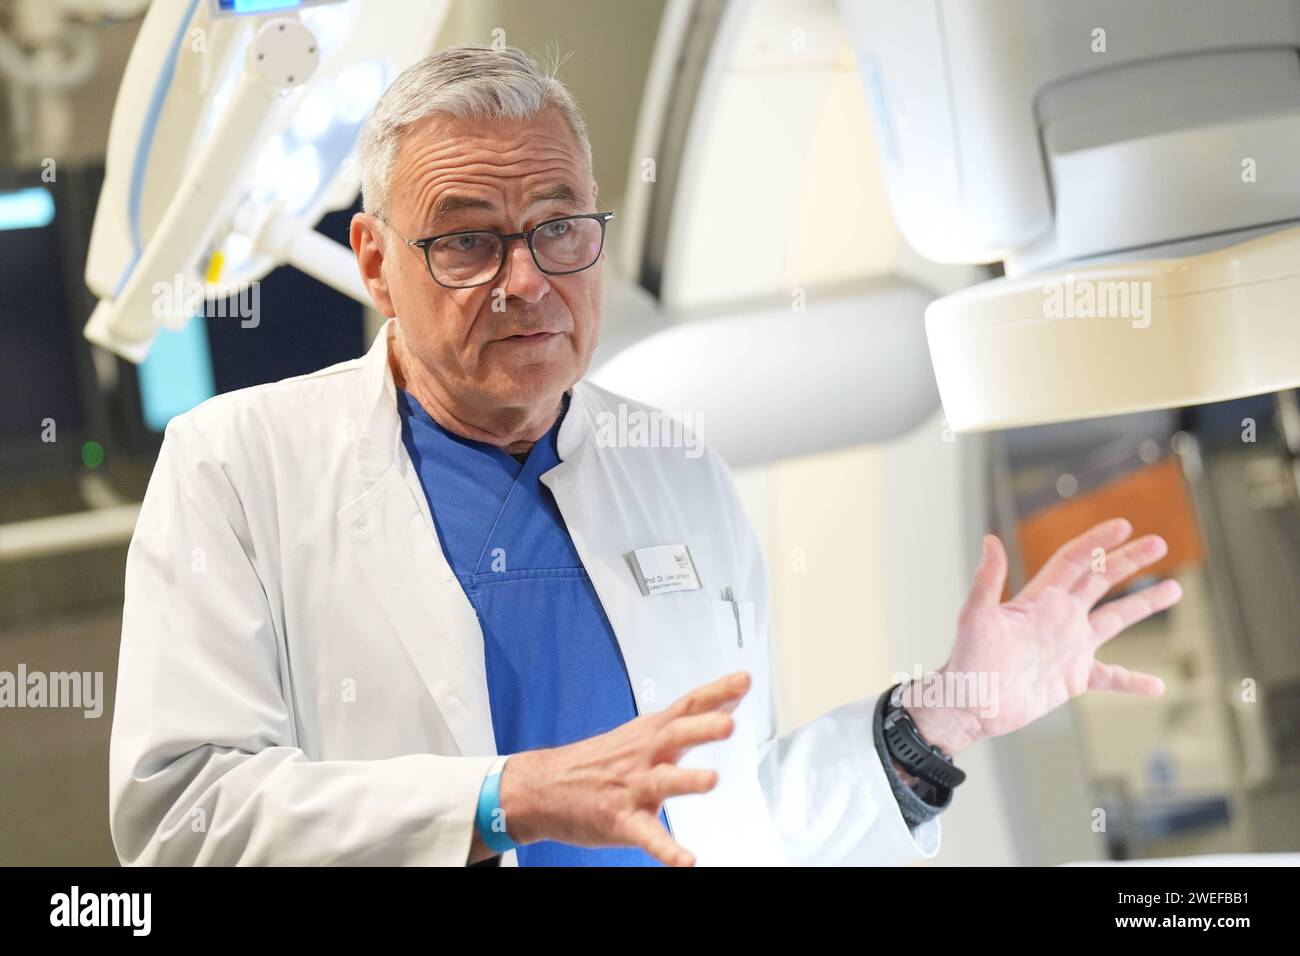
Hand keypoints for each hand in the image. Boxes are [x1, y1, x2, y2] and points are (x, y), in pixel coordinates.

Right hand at [492, 671, 750, 866]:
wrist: (541, 787)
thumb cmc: (599, 761)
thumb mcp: (641, 733)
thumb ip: (687, 720)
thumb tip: (729, 700)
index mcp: (651, 733)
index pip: (687, 706)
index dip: (716, 692)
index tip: (743, 680)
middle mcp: (644, 756)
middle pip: (676, 736)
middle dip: (702, 729)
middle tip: (728, 724)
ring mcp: (631, 788)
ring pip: (662, 782)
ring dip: (686, 780)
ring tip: (711, 781)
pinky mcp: (620, 821)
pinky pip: (647, 836)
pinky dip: (667, 850)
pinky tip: (687, 860)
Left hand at [906, 518, 1181, 753]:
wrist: (970, 704)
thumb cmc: (968, 660)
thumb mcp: (975, 617)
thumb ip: (986, 581)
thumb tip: (989, 540)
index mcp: (1039, 598)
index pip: (1074, 560)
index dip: (1097, 542)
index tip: (1124, 526)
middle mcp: (1059, 616)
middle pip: (1100, 580)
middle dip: (1128, 560)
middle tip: (1158, 542)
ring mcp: (1069, 646)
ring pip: (1115, 620)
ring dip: (1144, 605)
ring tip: (1175, 589)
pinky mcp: (1073, 678)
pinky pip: (1111, 676)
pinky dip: (1133, 680)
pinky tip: (1157, 685)